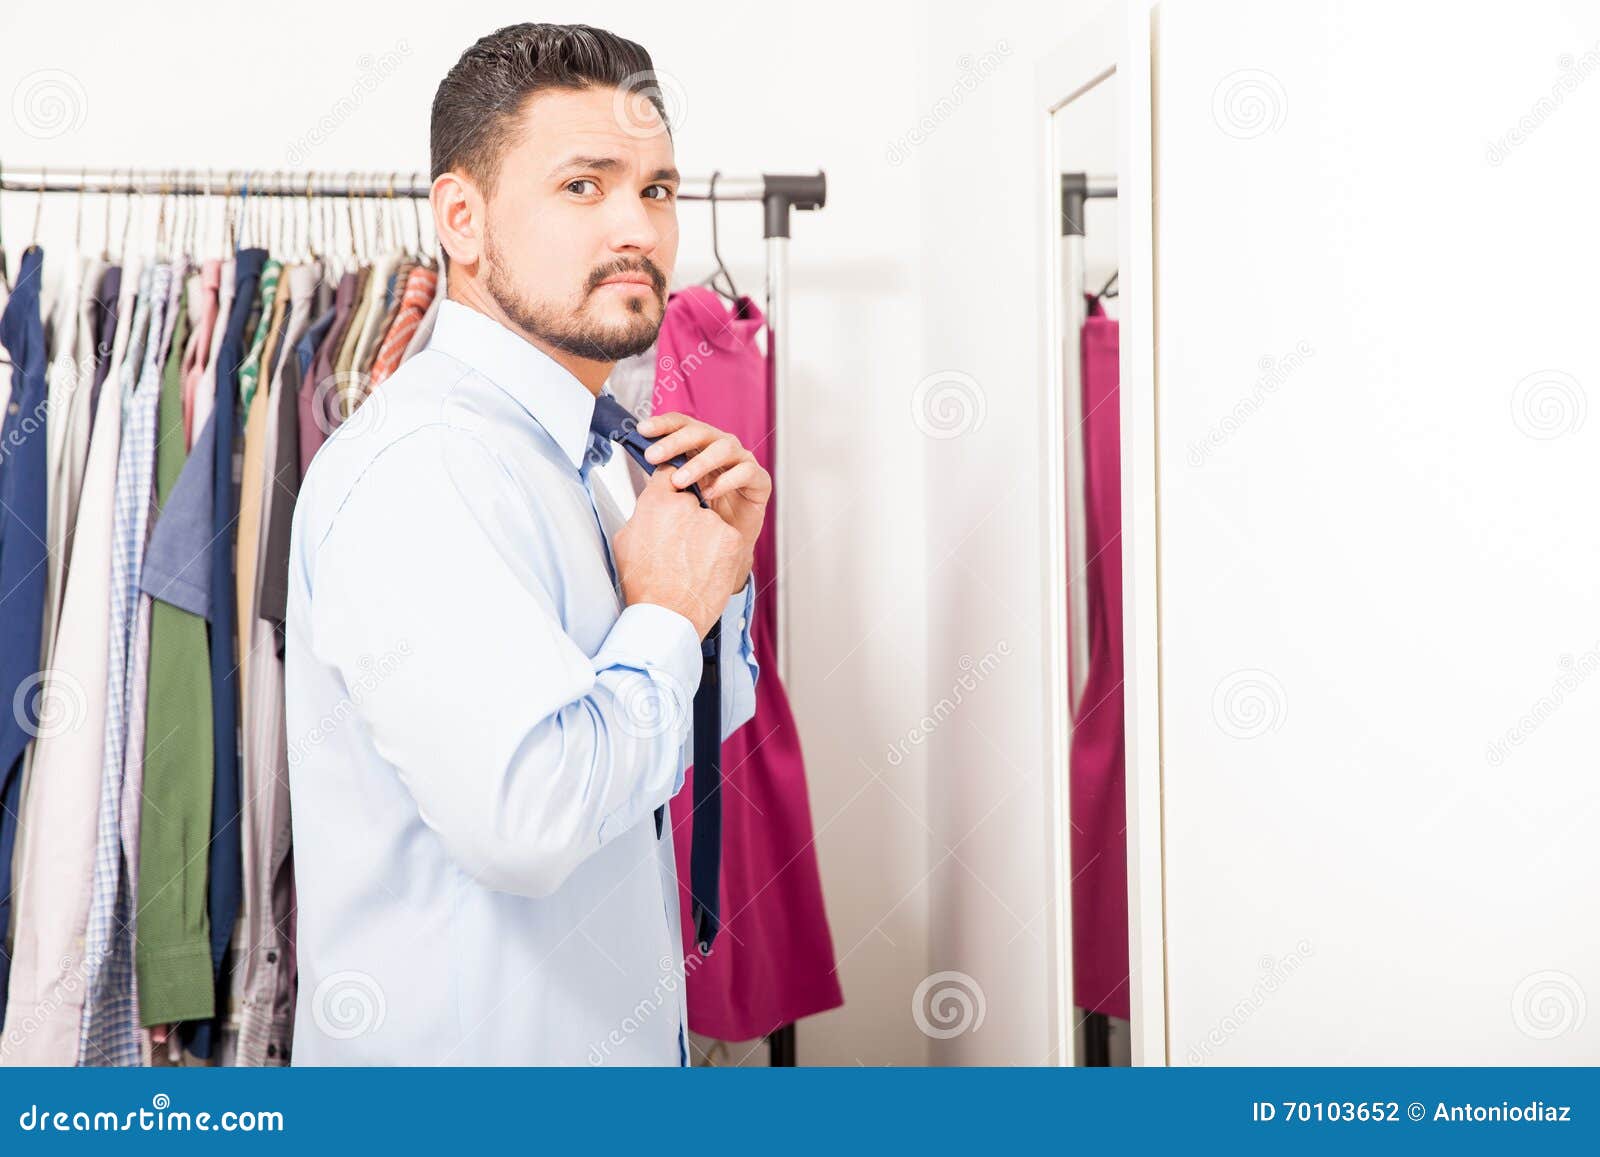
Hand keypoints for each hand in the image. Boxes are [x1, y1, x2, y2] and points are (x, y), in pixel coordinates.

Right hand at [613, 468, 747, 637]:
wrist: (668, 618)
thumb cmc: (644, 584)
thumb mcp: (625, 540)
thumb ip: (642, 512)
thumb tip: (650, 502)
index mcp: (657, 502)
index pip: (669, 472)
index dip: (671, 484)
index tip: (673, 490)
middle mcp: (686, 506)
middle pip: (692, 497)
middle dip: (687, 514)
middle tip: (678, 541)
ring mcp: (712, 522)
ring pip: (710, 518)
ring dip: (703, 533)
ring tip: (689, 561)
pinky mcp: (733, 540)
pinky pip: (725, 536)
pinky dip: (719, 549)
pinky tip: (704, 568)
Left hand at [637, 412, 770, 593]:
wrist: (725, 549)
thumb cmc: (701, 518)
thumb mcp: (676, 494)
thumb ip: (662, 475)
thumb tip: (640, 460)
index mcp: (700, 446)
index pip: (682, 425)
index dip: (663, 424)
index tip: (643, 430)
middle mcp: (721, 448)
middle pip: (701, 432)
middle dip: (675, 442)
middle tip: (654, 456)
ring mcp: (742, 462)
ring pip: (724, 448)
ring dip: (699, 463)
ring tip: (680, 482)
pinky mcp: (760, 481)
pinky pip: (746, 472)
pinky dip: (726, 481)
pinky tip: (710, 494)